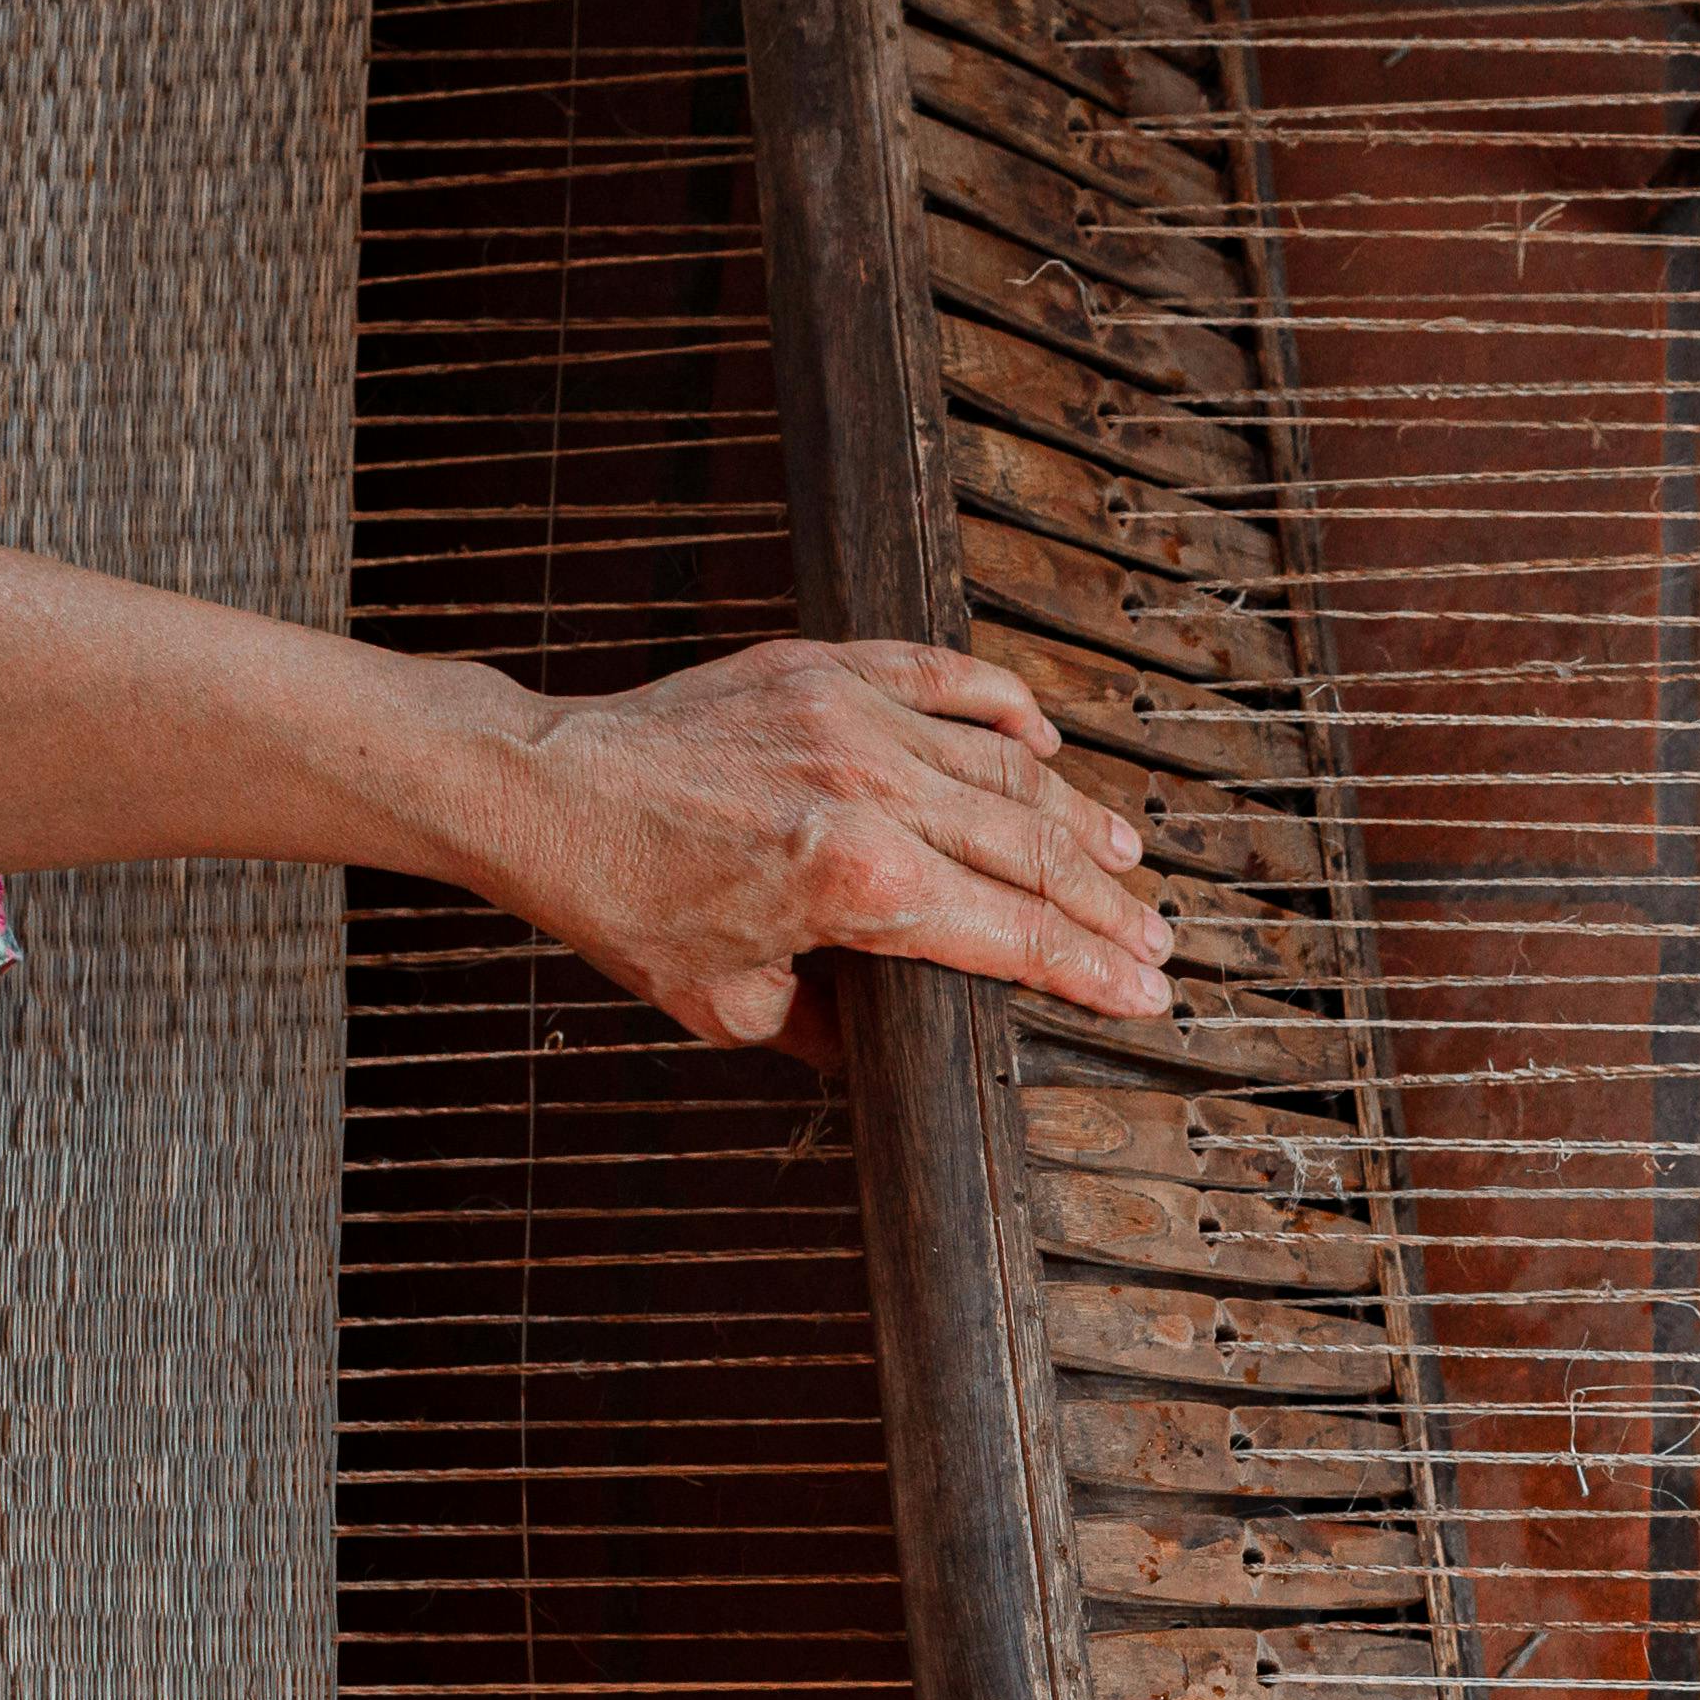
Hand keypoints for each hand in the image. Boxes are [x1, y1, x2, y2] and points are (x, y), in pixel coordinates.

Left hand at [477, 637, 1176, 1045]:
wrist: (543, 790)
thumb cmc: (625, 906)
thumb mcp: (733, 1005)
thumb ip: (831, 1021)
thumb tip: (898, 1031)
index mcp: (857, 884)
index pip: (1012, 933)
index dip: (1091, 970)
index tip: (1147, 993)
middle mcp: (869, 791)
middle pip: (1032, 851)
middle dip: (1106, 904)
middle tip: (1157, 937)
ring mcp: (850, 718)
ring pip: (1006, 763)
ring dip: (1077, 813)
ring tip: (1125, 854)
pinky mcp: (822, 668)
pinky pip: (944, 675)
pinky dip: (1005, 703)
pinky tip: (1045, 732)